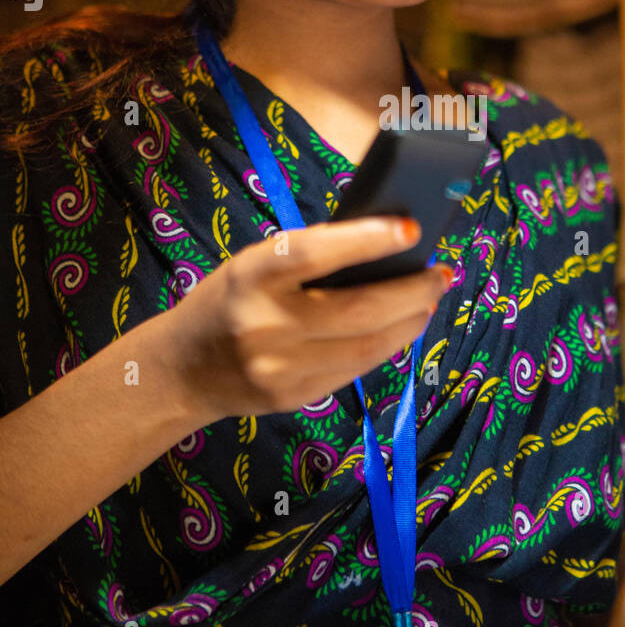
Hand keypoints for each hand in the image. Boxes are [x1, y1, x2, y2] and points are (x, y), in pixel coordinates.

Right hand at [165, 215, 452, 420]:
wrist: (181, 369)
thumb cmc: (229, 299)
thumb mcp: (255, 263)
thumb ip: (309, 256)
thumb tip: (386, 242)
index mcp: (252, 276)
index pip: (316, 253)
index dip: (367, 240)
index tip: (411, 229)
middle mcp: (265, 325)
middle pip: (359, 310)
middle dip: (412, 291)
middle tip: (440, 273)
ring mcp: (281, 368)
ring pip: (368, 346)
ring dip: (409, 321)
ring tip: (428, 299)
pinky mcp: (295, 397)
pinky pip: (356, 369)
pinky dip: (387, 345)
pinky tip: (401, 327)